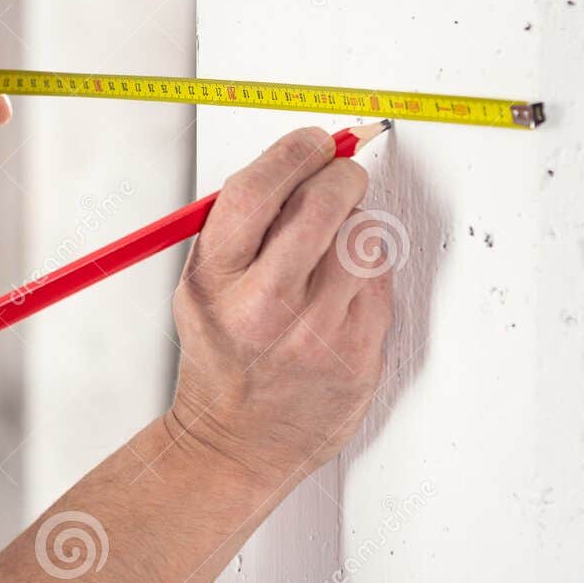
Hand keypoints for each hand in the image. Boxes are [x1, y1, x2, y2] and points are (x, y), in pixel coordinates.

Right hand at [165, 127, 393, 489]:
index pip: (259, 188)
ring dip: (356, 224)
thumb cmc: (223, 354)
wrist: (237, 442)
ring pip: (363, 235)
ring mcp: (317, 332)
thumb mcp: (201, 285)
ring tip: (334, 246)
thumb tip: (301, 160)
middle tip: (341, 177)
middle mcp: (264, 305)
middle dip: (340, 175)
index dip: (294, 151)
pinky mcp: (360, 354)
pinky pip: (382, 280)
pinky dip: (368, 272)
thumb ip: (239, 225)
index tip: (315, 141)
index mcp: (215, 279)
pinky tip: (342, 291)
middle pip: (322, 202)